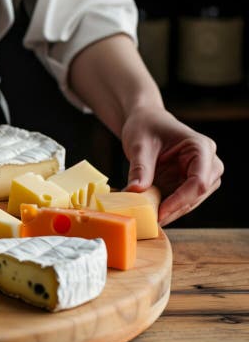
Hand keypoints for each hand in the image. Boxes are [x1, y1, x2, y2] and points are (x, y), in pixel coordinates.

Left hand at [121, 106, 222, 225]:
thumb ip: (140, 168)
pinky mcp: (189, 181)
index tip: (160, 212)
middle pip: (199, 193)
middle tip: (152, 221)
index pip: (199, 181)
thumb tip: (135, 192)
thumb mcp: (139, 145)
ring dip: (173, 210)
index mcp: (200, 147)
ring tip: (150, 219)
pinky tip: (152, 213)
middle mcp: (207, 161)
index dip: (181, 200)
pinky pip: (183, 199)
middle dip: (176, 208)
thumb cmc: (145, 126)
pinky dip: (168, 207)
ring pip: (193, 200)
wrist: (144, 121)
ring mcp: (201, 173)